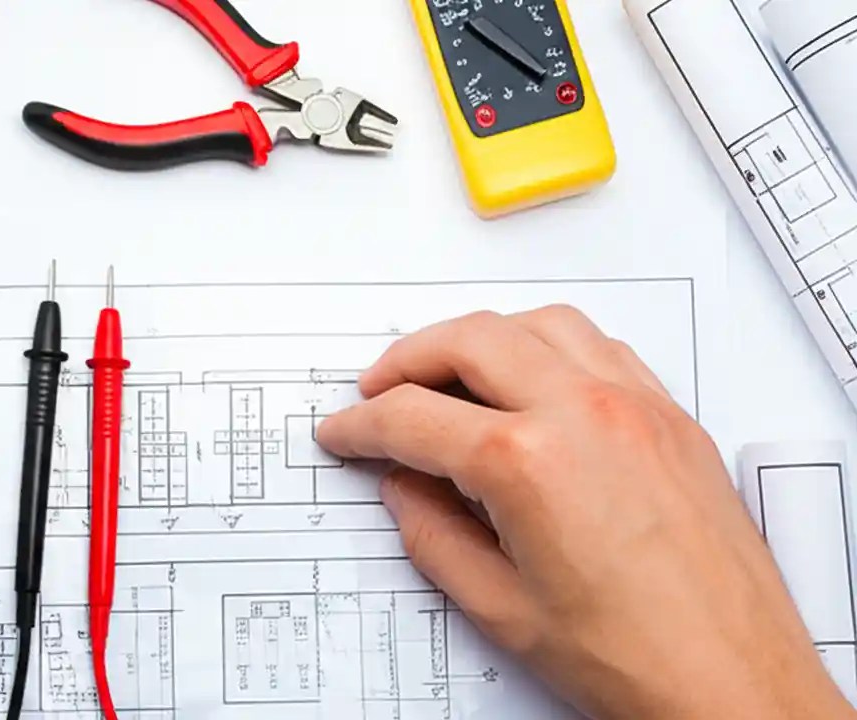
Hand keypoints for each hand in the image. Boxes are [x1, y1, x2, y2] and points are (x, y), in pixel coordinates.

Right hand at [317, 307, 854, 719]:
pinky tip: (534, 376)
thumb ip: (432, 534)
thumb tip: (404, 487)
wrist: (734, 685)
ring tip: (450, 371)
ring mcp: (636, 408)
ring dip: (480, 337)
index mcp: (529, 463)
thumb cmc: (637, 659)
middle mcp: (585, 414)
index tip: (346, 432)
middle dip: (406, 360)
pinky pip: (600, 345)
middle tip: (378, 390)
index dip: (363, 424)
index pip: (414, 418)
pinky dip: (550, 344)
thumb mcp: (500, 607)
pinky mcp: (672, 418)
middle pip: (470, 340)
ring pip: (539, 323)